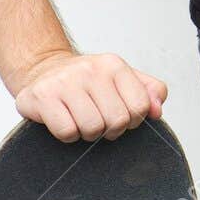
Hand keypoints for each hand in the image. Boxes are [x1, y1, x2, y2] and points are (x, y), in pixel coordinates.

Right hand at [11, 51, 167, 143]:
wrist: (43, 71)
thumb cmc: (86, 81)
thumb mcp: (121, 78)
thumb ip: (148, 91)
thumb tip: (157, 111)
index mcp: (113, 65)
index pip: (140, 106)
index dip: (132, 120)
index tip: (120, 115)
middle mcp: (90, 69)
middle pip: (117, 121)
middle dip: (109, 129)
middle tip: (98, 119)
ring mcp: (65, 82)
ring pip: (92, 129)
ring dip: (87, 133)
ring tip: (80, 119)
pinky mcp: (43, 97)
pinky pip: (67, 132)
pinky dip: (68, 135)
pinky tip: (64, 120)